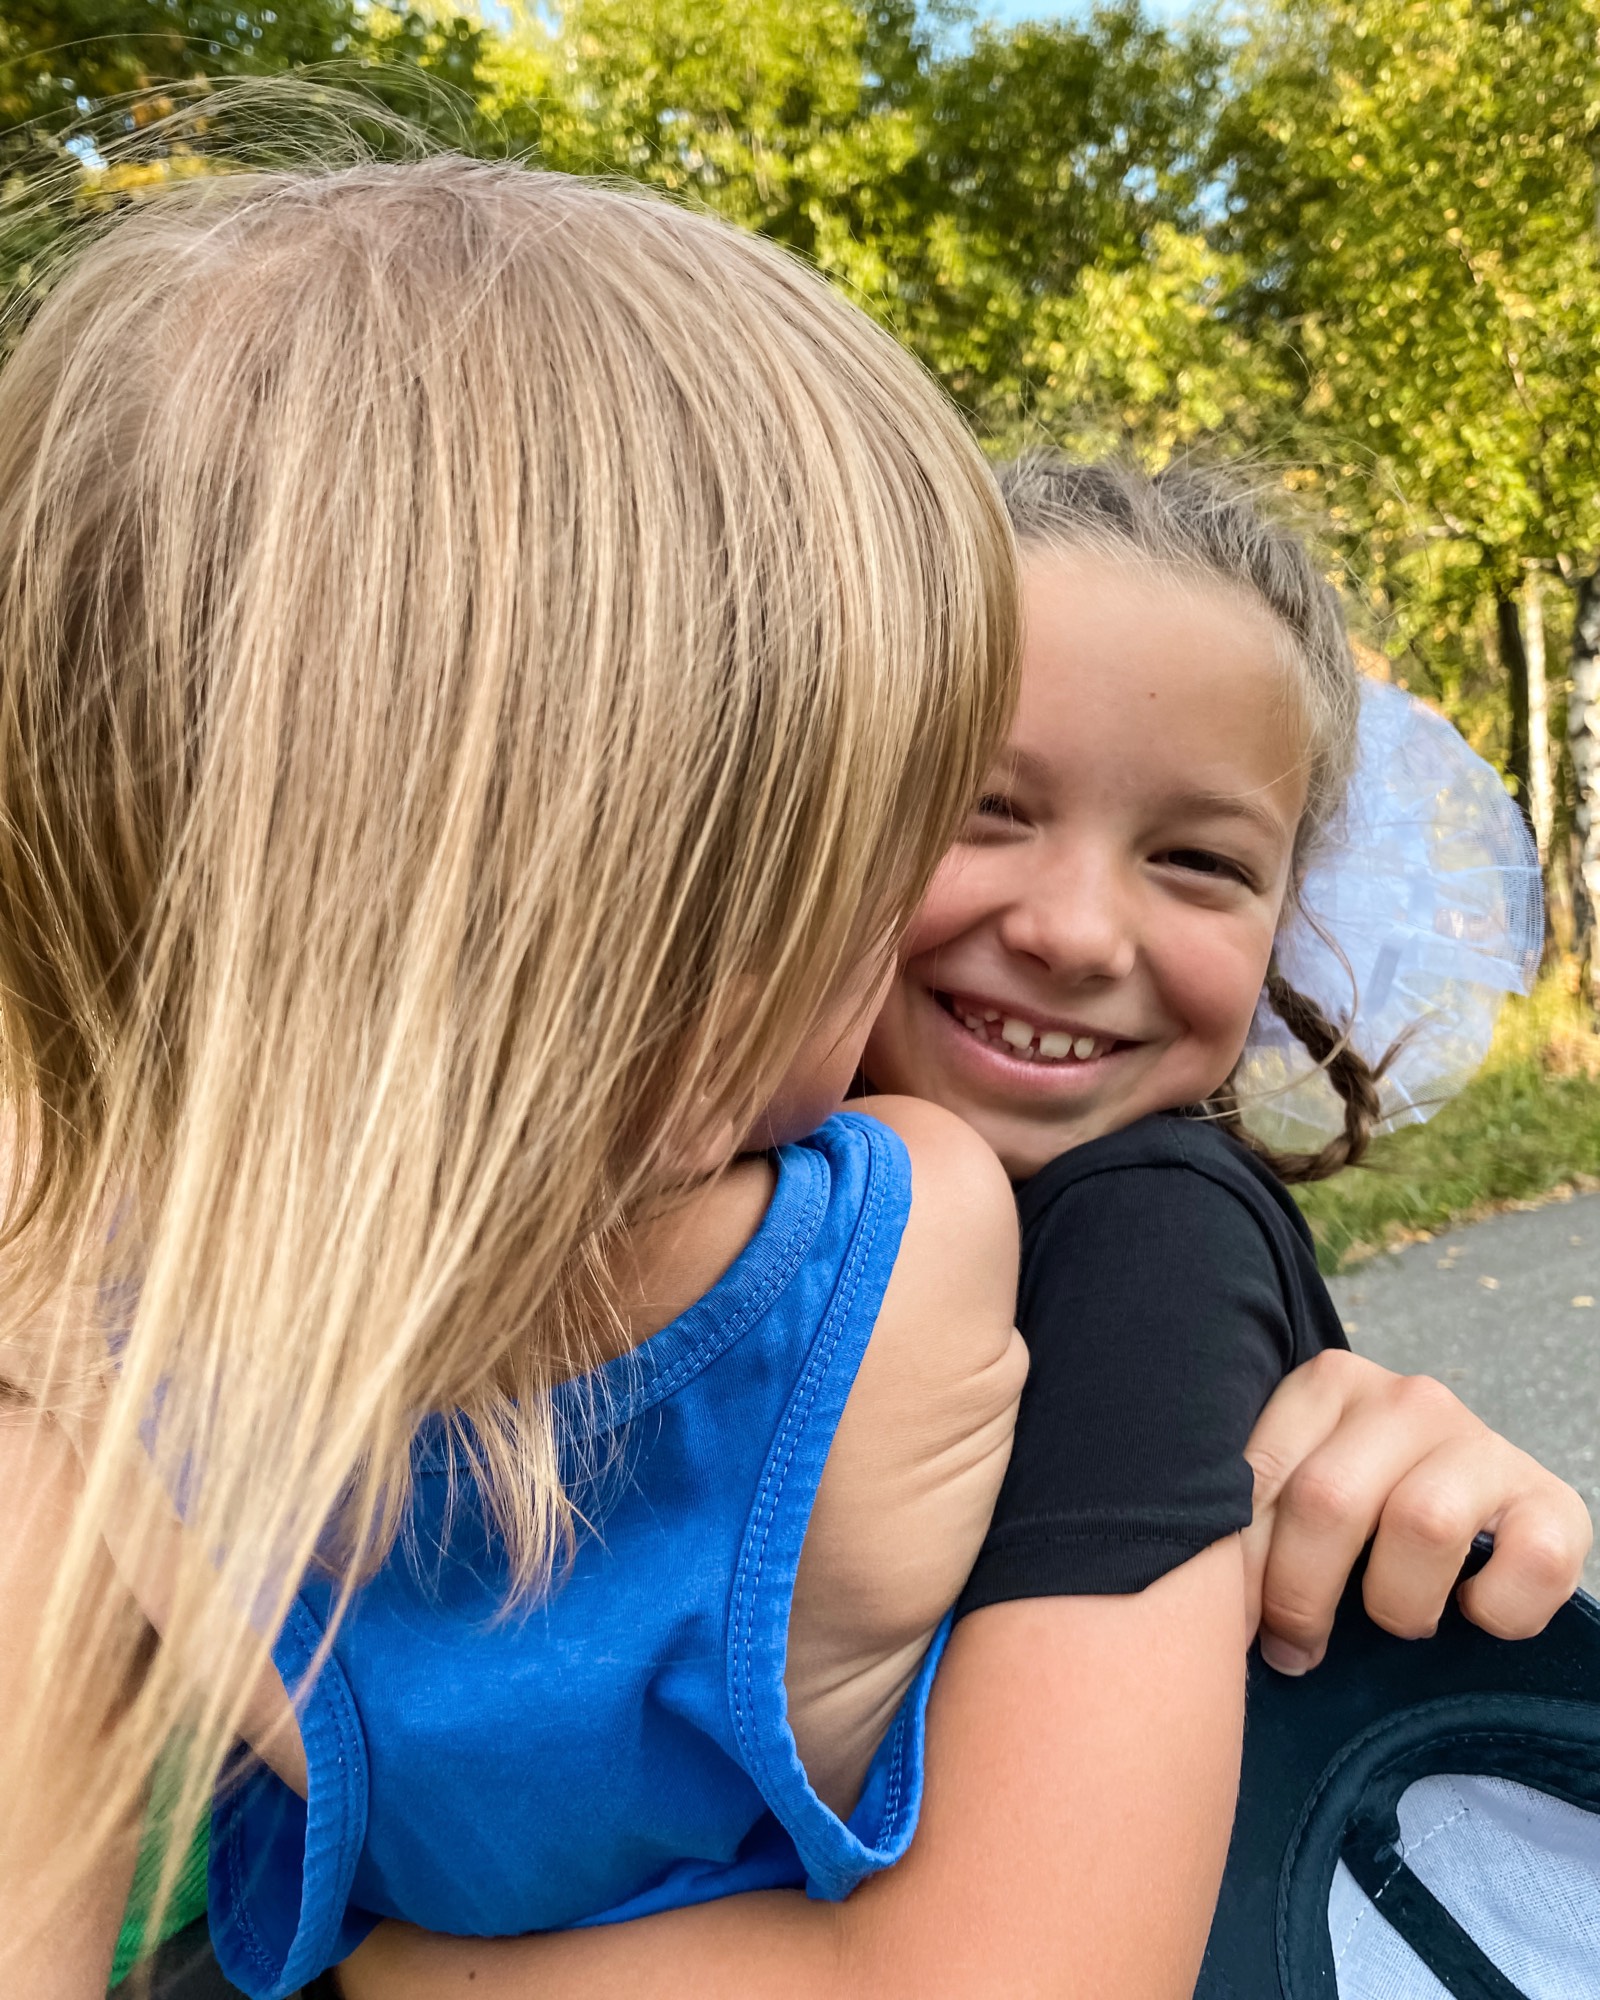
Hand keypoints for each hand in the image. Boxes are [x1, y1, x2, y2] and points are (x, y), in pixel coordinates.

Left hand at [1241, 1349, 1592, 1673]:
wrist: (1476, 1506)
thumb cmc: (1360, 1508)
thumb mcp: (1297, 1489)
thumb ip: (1251, 1514)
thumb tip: (1192, 1597)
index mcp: (1327, 1385)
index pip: (1258, 1475)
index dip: (1237, 1567)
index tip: (1226, 1627)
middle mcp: (1406, 1399)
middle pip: (1329, 1501)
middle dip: (1300, 1596)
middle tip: (1296, 1647)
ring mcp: (1481, 1443)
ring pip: (1422, 1525)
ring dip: (1395, 1603)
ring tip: (1391, 1623)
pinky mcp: (1552, 1500)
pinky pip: (1529, 1564)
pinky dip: (1497, 1611)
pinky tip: (1470, 1611)